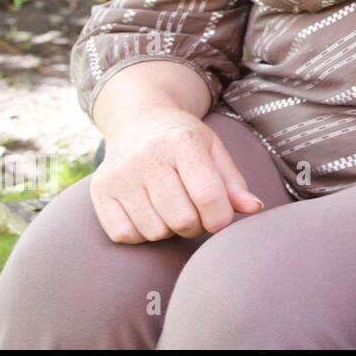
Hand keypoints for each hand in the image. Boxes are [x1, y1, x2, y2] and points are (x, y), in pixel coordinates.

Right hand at [89, 107, 264, 242]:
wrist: (138, 120)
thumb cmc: (184, 140)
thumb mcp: (214, 150)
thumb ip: (234, 182)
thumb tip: (254, 208)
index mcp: (183, 142)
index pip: (209, 195)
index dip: (221, 217)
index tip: (221, 217)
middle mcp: (147, 156)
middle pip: (183, 219)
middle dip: (197, 225)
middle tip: (196, 212)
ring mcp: (120, 175)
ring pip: (155, 231)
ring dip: (169, 229)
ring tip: (171, 207)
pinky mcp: (100, 192)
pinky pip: (125, 235)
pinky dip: (142, 233)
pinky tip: (148, 212)